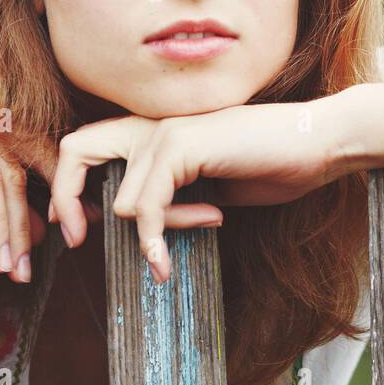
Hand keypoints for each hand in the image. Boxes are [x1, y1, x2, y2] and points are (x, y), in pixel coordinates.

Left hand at [48, 99, 345, 283]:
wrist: (319, 142)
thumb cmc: (277, 164)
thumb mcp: (214, 190)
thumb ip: (177, 199)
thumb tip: (147, 229)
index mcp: (160, 131)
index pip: (90, 146)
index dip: (73, 186)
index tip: (83, 229)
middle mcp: (154, 124)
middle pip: (76, 150)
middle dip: (64, 198)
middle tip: (77, 241)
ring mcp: (166, 132)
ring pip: (122, 202)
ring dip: (156, 234)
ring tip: (204, 228)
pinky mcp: (182, 146)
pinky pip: (147, 207)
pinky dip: (155, 239)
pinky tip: (168, 260)